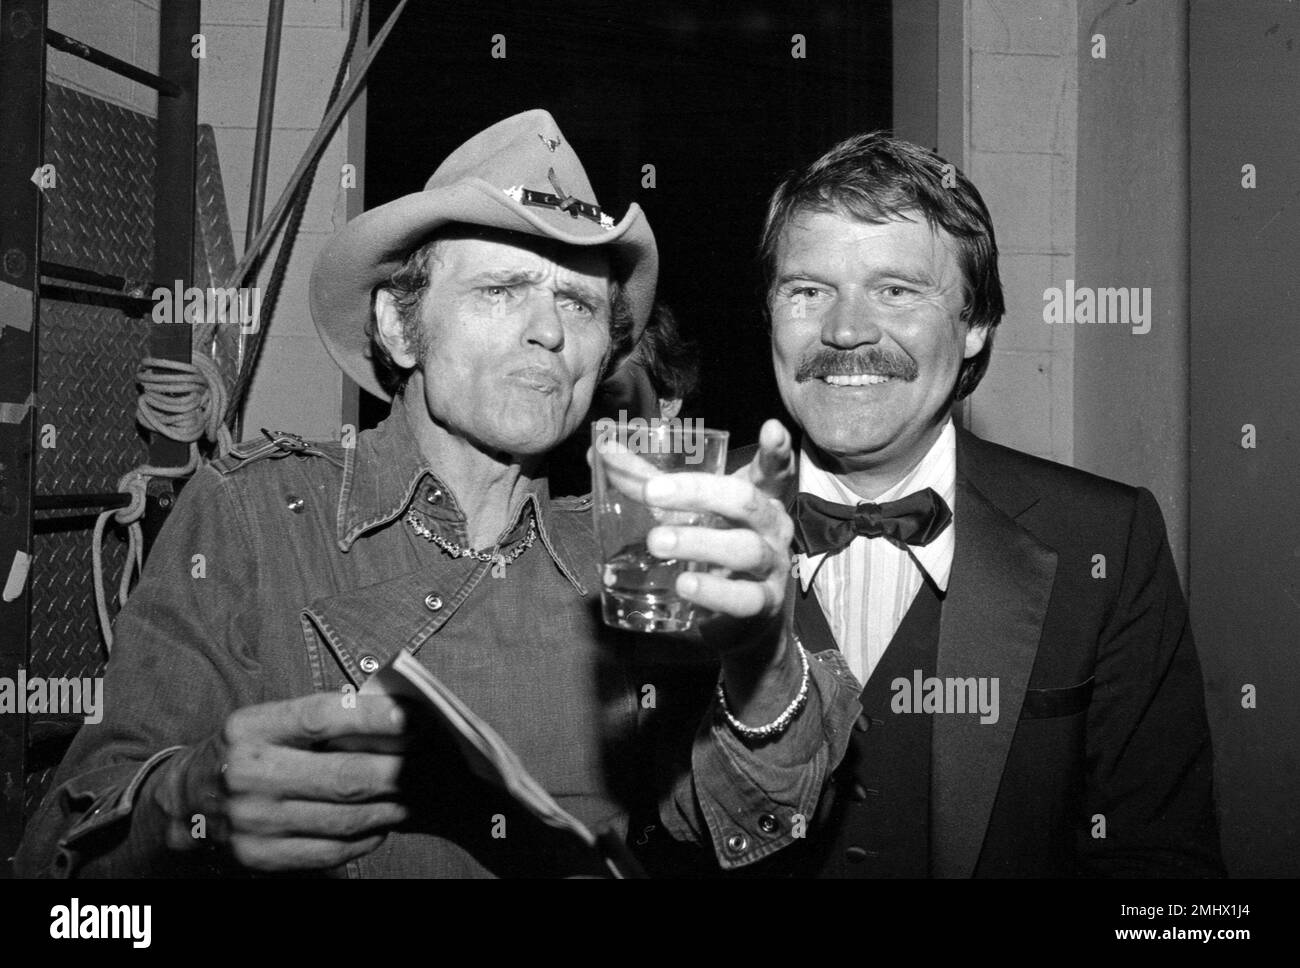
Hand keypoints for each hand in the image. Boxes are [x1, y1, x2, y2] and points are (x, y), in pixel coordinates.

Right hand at [158, 693, 411, 871]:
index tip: (417, 719)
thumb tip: (392, 720)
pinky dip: (367, 835)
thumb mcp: (265, 721)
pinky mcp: (262, 857)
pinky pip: (333, 850)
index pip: (325, 718)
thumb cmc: (241, 752)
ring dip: (393, 806)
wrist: (181, 804)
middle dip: (400, 771)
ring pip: (348, 817)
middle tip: (430, 764)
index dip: (377, 719)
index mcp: (251, 728)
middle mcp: (249, 774)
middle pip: (347, 776)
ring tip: (414, 793)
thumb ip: (320, 719)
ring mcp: (255, 822)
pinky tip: (382, 821)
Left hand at [638, 418, 795, 648]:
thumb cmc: (716, 549)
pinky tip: (686, 584)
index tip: (771, 428)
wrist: (744, 616)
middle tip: (652, 493)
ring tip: (657, 542)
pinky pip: (745, 597)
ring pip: (745, 549)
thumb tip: (603, 452)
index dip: (776, 450)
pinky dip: (715, 591)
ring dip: (699, 543)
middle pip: (745, 501)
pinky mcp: (763, 603)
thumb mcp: (692, 513)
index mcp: (759, 497)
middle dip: (699, 492)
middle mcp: (772, 527)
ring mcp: (772, 566)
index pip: (773, 469)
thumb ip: (652, 483)